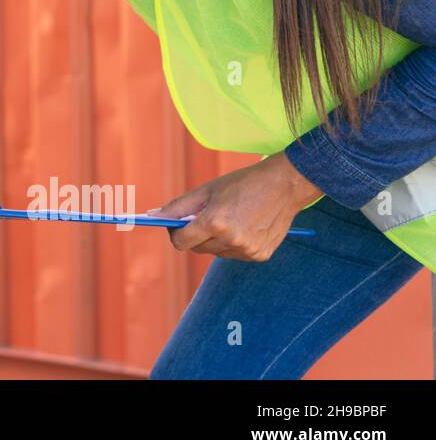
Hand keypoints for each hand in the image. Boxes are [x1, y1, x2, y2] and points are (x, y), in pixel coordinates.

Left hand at [150, 153, 322, 260]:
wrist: (284, 186)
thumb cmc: (242, 184)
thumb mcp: (207, 190)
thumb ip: (179, 206)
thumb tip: (154, 217)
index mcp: (215, 222)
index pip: (181, 242)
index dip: (175, 234)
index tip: (175, 226)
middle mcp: (231, 240)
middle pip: (197, 248)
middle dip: (195, 235)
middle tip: (204, 217)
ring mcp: (247, 250)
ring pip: (216, 252)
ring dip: (215, 240)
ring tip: (230, 218)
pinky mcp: (260, 255)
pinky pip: (235, 254)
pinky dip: (233, 244)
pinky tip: (245, 226)